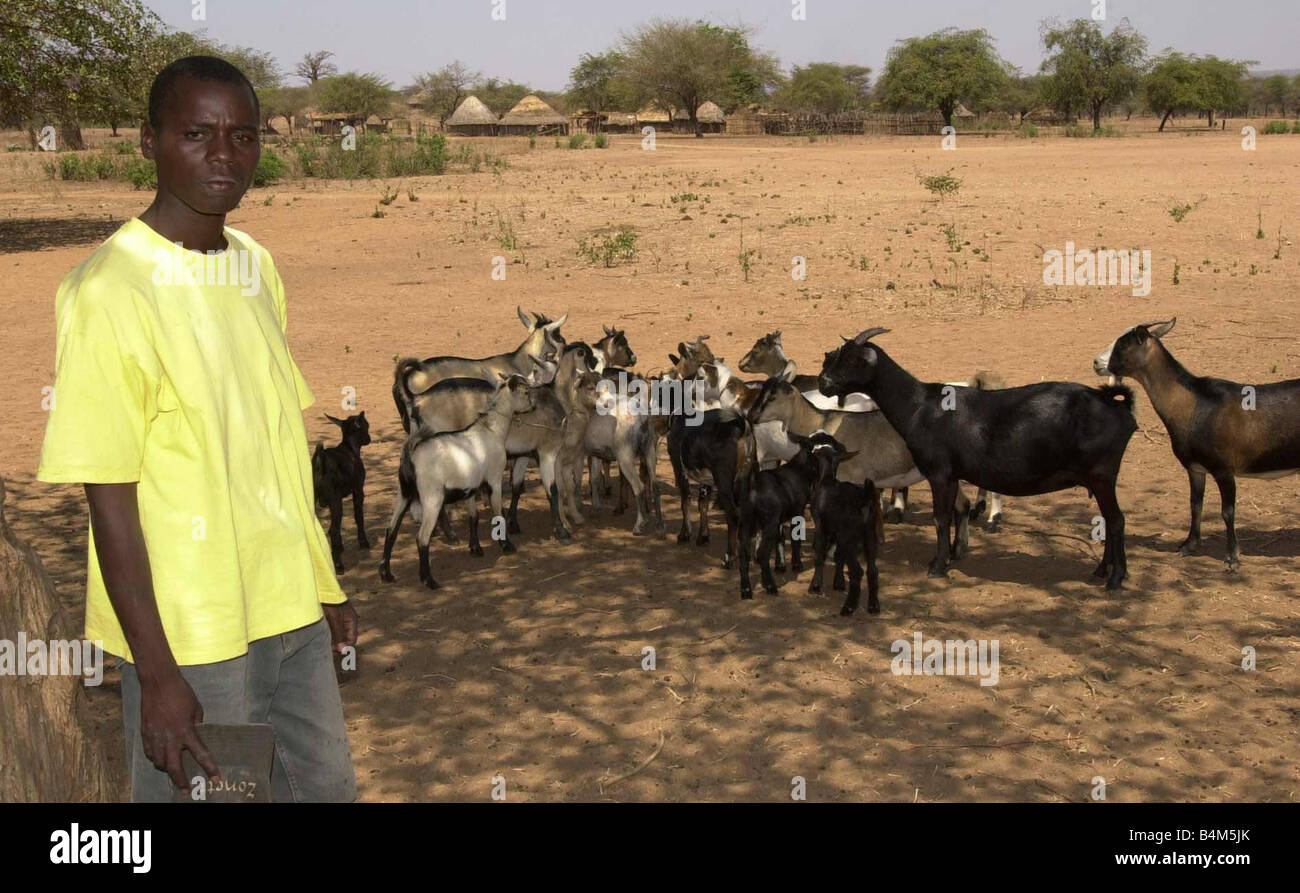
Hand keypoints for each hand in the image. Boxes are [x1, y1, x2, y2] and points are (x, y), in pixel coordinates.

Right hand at [139, 670, 219, 793]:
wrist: (159, 683)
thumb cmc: (181, 693)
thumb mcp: (197, 709)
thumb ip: (197, 724)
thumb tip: (197, 735)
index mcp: (186, 732)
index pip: (201, 755)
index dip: (210, 768)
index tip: (216, 779)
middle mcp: (170, 738)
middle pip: (174, 767)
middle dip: (180, 781)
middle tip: (186, 790)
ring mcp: (155, 737)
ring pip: (159, 762)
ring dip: (167, 768)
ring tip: (173, 771)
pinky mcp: (145, 733)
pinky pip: (149, 752)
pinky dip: (155, 757)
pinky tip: (159, 757)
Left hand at [322, 601, 357, 652]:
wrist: (324, 590)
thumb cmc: (331, 604)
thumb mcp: (335, 620)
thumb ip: (339, 634)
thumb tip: (343, 650)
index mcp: (352, 621)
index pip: (352, 640)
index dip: (345, 647)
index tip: (335, 650)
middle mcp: (348, 622)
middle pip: (345, 638)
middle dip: (338, 644)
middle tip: (328, 647)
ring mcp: (341, 620)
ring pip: (339, 635)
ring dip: (333, 639)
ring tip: (324, 641)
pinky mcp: (334, 619)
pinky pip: (334, 630)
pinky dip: (329, 634)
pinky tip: (323, 635)